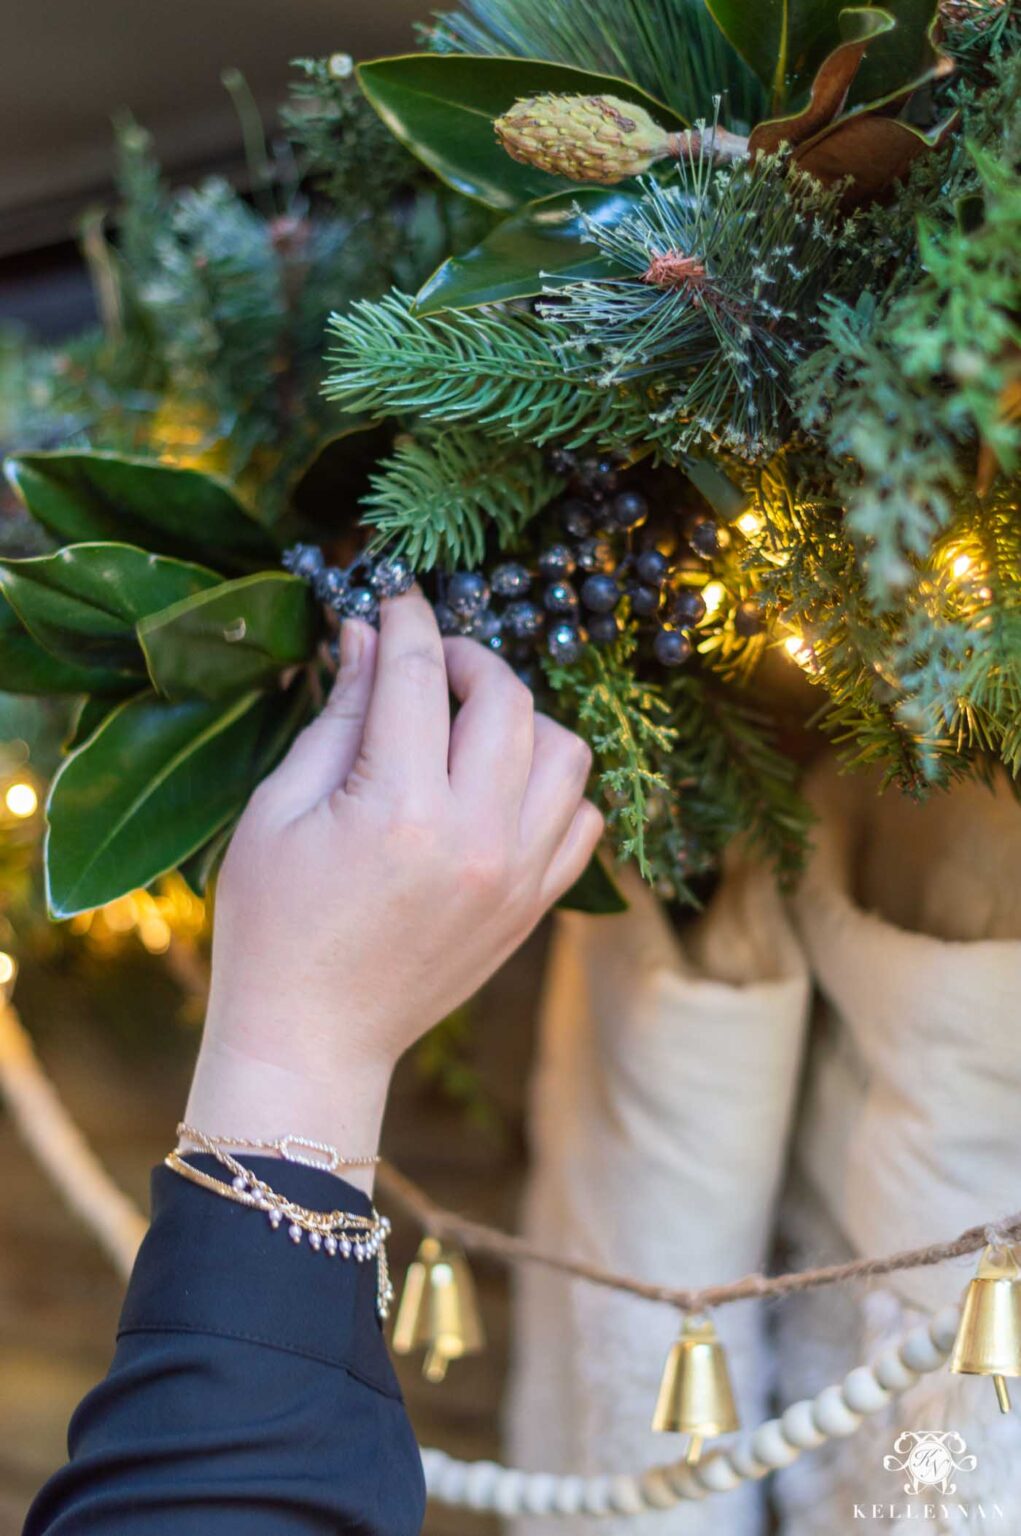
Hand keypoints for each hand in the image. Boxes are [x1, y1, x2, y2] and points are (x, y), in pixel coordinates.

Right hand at [185, 589, 602, 1176]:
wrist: (313, 1038)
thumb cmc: (272, 926)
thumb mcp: (278, 810)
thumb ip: (337, 718)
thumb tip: (368, 636)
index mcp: (400, 810)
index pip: (419, 673)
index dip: (406, 616)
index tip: (393, 592)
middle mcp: (477, 838)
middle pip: (508, 698)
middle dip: (467, 656)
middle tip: (428, 660)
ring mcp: (519, 875)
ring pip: (568, 751)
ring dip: (523, 718)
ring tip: (470, 727)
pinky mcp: (536, 906)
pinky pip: (583, 819)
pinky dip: (555, 785)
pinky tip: (504, 786)